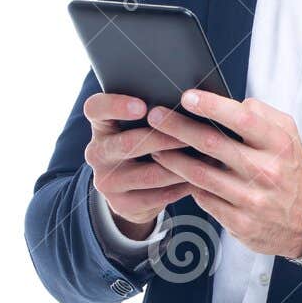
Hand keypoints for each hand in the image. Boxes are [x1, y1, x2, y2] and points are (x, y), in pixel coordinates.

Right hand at [82, 92, 193, 238]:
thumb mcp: (139, 127)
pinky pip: (157, 196)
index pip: (95, 109)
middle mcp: (97, 153)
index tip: (142, 106)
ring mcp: (107, 181)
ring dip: (180, 165)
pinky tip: (199, 178)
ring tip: (206, 157)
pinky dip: (181, 187)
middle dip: (163, 138)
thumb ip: (155, 113)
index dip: (115, 106)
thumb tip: (192, 98)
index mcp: (101, 126)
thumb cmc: (143, 147)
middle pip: (128, 143)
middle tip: (192, 133)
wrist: (131, 192)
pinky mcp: (121, 204)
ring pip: (149, 174)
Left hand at [147, 90, 301, 258]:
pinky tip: (174, 174)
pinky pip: (203, 198)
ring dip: (172, 158)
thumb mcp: (290, 139)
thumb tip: (234, 103)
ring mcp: (252, 199)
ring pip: (200, 174)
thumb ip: (265, 116)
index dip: (211, 106)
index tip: (187, 97)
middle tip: (156, 117)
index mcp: (279, 145)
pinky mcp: (240, 223)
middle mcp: (267, 172)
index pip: (242, 119)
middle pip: (212, 144)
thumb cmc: (292, 174)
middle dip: (178, 127)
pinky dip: (186, 184)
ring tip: (154, 146)